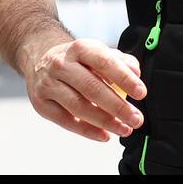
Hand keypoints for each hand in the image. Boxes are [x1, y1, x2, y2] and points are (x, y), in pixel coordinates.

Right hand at [24, 37, 147, 142]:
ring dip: (105, 122)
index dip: (124, 78)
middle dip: (118, 107)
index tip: (141, 93)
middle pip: (92, 88)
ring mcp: (48, 84)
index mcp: (80, 48)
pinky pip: (66, 121)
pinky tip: (104, 135)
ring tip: (124, 129)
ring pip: (79, 107)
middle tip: (136, 119)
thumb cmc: (78, 60)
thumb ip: (121, 61)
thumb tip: (136, 73)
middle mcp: (61, 64)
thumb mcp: (98, 52)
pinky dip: (87, 131)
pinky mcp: (41, 103)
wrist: (41, 61)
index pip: (105, 62)